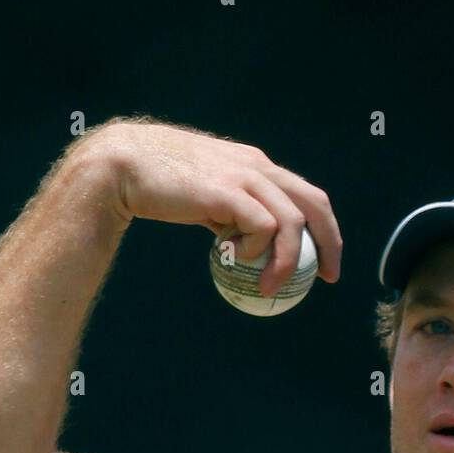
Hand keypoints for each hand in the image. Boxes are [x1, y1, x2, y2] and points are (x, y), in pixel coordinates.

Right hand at [83, 118, 341, 295]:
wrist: (124, 167)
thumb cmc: (162, 186)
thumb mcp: (209, 197)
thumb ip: (234, 214)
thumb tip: (249, 246)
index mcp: (257, 166)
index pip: (306, 195)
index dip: (325, 229)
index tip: (326, 263)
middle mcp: (257, 167)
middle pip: (313, 203)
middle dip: (328, 243)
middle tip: (325, 278)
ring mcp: (243, 176)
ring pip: (291, 220)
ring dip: (288, 260)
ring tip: (269, 287)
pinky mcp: (226, 191)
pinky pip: (262, 225)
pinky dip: (257, 248)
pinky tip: (236, 257)